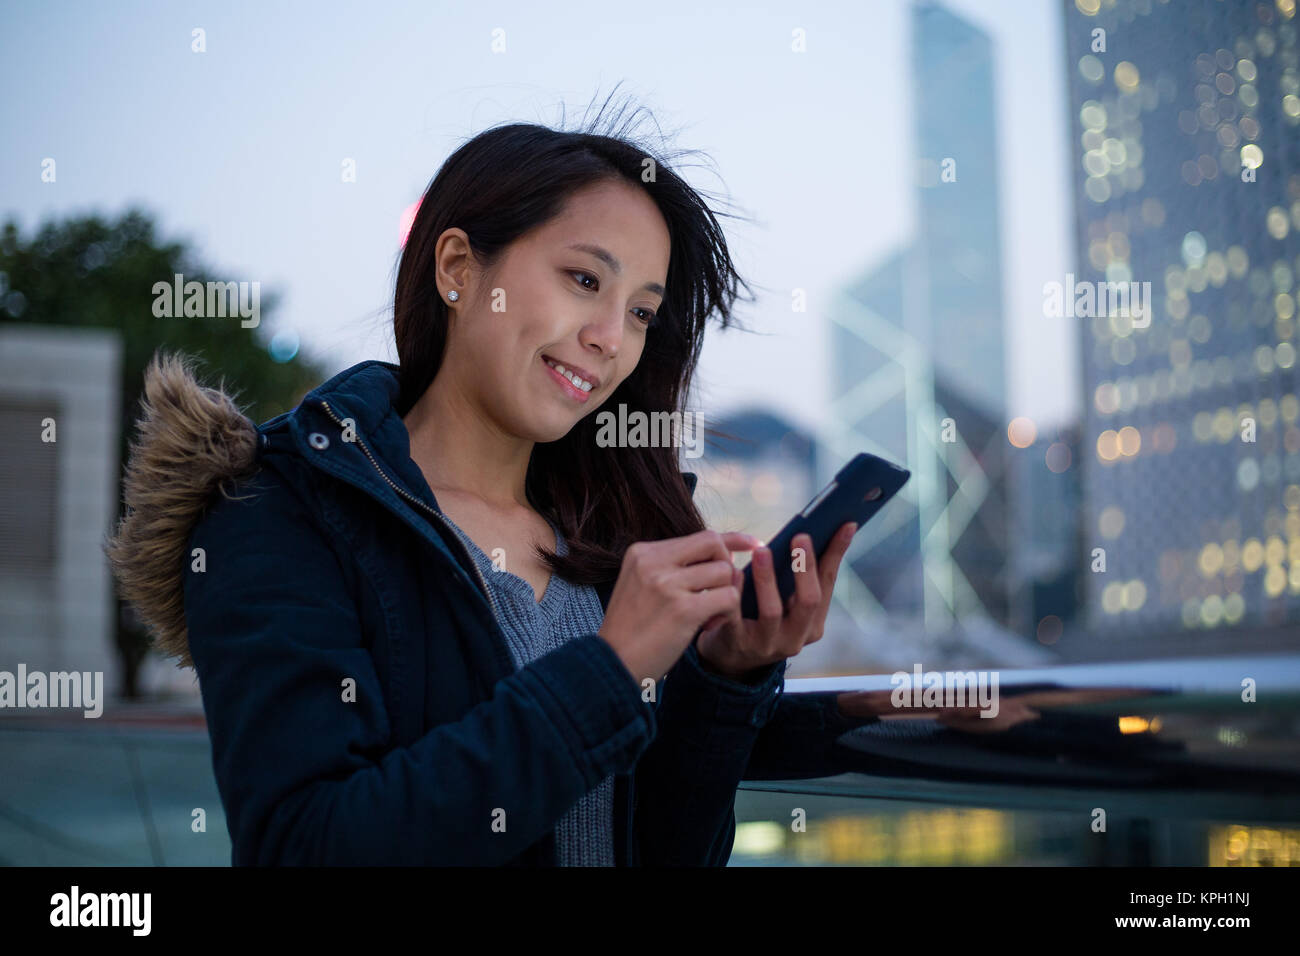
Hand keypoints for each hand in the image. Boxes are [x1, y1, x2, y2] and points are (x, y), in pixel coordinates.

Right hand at [598, 530, 759, 686]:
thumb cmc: (632, 628)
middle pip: (713, 543)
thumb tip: (723, 549)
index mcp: (643, 552)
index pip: (699, 536)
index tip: (753, 543)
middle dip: (727, 564)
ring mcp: (667, 584)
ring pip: (725, 572)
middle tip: (722, 588)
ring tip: (709, 614)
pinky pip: (728, 597)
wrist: (612, 665)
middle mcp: (653, 562)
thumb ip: (672, 565)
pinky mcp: (683, 609)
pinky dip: (727, 612)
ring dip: (726, 594)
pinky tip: (710, 625)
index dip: (730, 539)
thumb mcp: (641, 585)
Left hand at [695, 522, 856, 679]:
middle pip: (809, 601)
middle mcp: (796, 638)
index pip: (828, 583)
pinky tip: (734, 571)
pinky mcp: (736, 643)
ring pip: (772, 611)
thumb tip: (816, 530)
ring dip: (768, 578)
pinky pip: (735, 617)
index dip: (836, 552)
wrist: (730, 657)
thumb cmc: (762, 617)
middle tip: (800, 536)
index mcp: (813, 624)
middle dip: (806, 567)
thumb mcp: (787, 601)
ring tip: (762, 551)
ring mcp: (767, 644)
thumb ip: (799, 574)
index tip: (844, 524)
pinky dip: (736, 591)